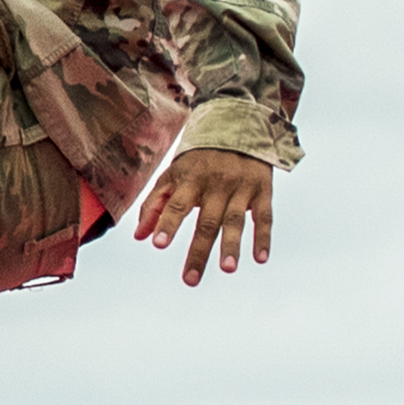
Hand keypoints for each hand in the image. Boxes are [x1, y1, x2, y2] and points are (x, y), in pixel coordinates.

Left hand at [134, 148, 273, 285]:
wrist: (238, 124)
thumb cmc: (199, 158)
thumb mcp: (173, 174)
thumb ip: (155, 204)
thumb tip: (139, 237)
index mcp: (190, 179)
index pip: (176, 204)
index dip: (167, 223)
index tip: (158, 244)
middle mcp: (216, 184)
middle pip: (206, 221)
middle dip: (198, 251)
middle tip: (189, 280)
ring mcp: (241, 187)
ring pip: (235, 220)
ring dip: (231, 245)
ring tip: (227, 269)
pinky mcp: (262, 190)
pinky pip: (264, 216)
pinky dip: (263, 238)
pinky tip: (260, 258)